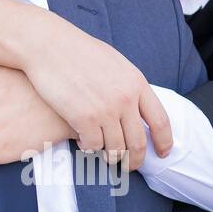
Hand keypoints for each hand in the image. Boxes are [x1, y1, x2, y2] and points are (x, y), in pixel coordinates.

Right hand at [0, 0, 170, 163]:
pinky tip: (84, 142)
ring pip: (115, 148)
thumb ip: (127, 83)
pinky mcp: (83, 118)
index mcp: (136, 83)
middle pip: (138, 142)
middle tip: (130, 166)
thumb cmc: (76, 50)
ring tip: (106, 157)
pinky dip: (89, 147)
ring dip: (111, 156)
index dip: (164, 141)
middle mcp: (125, 99)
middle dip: (135, 160)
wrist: (48, 45)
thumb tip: (135, 101)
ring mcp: (105, 110)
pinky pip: (92, 145)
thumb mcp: (113, 62)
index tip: (162, 153)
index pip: (160, 120)